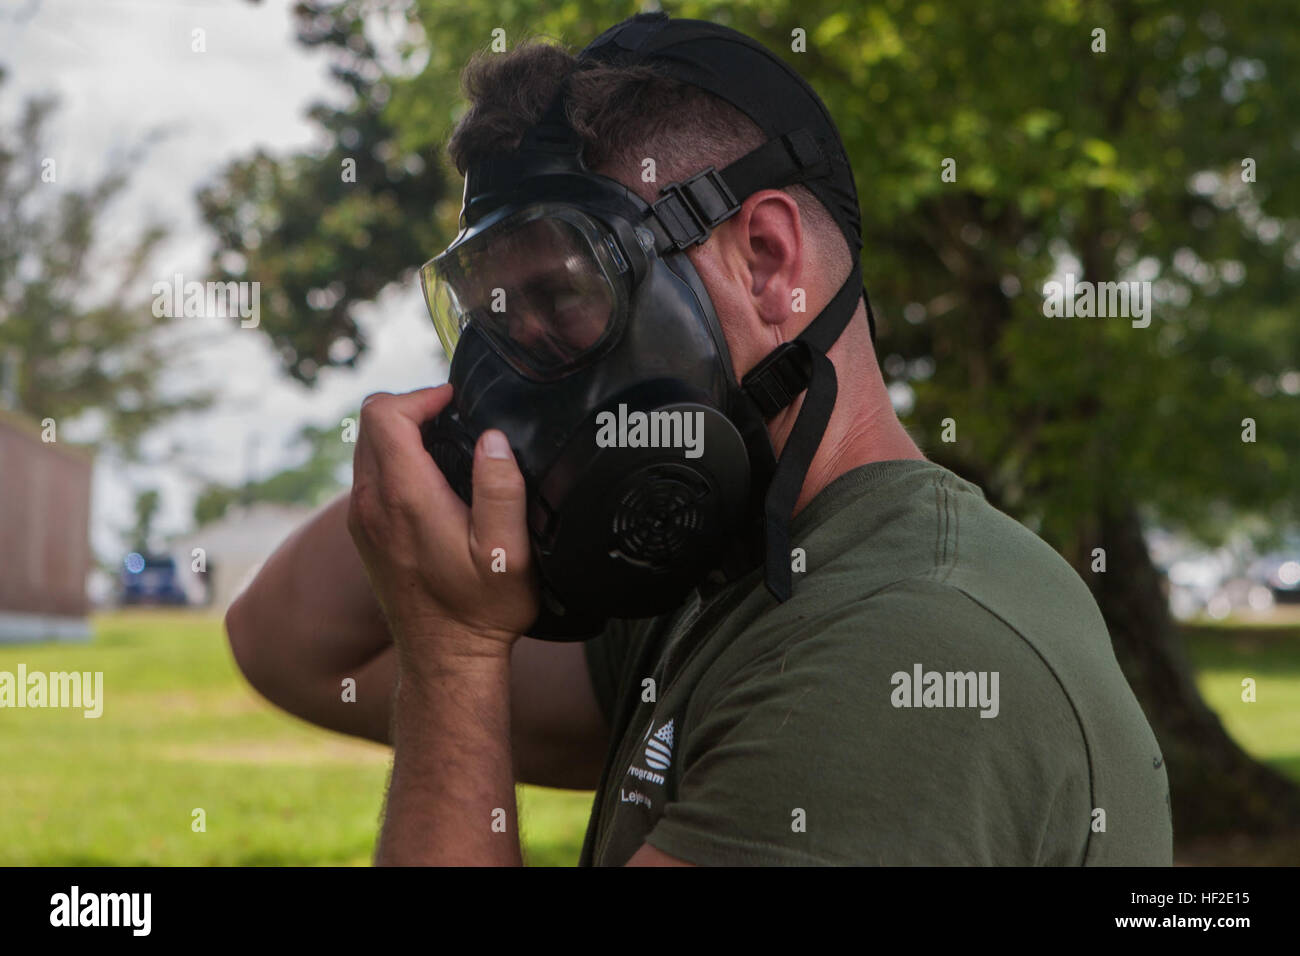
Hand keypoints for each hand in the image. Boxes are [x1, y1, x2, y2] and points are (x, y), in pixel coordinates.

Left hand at [346, 386, 537, 668]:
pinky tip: (434, 481)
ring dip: (403, 435)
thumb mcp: (509, 553)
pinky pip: (369, 475)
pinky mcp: (365, 533)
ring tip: (449, 448)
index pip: (386, 414)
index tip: (458, 406)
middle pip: (371, 423)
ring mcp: (363, 519)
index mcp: (405, 499)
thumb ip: (501, 489)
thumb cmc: (482, 610)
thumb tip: (491, 439)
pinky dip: (396, 461)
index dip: (423, 397)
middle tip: (457, 422)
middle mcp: (372, 505)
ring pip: (367, 447)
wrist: (445, 660)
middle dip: (413, 410)